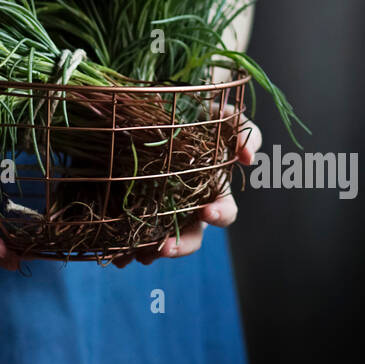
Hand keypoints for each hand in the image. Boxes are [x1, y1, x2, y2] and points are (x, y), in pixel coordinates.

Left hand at [110, 101, 261, 268]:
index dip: (219, 215)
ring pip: (160, 242)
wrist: (168, 109)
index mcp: (214, 191)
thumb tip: (248, 157)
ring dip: (149, 251)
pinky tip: (116, 254)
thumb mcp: (224, 115)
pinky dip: (125, 248)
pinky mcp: (138, 209)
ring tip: (134, 254)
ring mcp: (164, 212)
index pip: (224, 211)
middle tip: (164, 247)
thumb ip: (241, 130)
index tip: (207, 213)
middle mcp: (190, 208)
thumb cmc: (201, 115)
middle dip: (180, 245)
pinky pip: (133, 235)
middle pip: (191, 237)